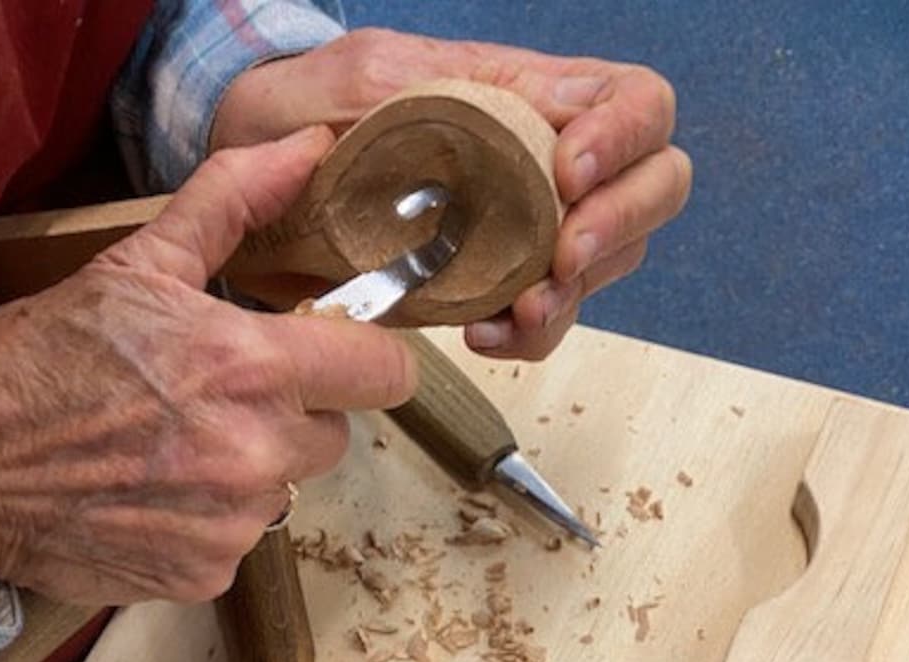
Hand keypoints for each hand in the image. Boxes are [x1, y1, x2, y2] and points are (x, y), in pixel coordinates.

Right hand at [0, 128, 415, 604]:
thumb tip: (304, 153)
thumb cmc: (41, 361)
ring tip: (174, 448)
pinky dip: (209, 523)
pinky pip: (240, 541)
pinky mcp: (204, 575)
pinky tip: (153, 496)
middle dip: (292, 414)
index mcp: (247, 368)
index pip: (382, 373)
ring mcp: (231, 524)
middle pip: (333, 436)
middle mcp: (253, 454)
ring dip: (250, 471)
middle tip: (220, 398)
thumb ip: (230, 206)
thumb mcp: (133, 266)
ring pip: (286, 491)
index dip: (372, 359)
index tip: (348, 356)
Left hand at [212, 30, 690, 359]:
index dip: (626, 138)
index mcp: (526, 92)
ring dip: (578, 294)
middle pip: (657, 181)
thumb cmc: (300, 114)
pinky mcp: (497, 284)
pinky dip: (530, 335)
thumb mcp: (355, 78)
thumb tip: (501, 117)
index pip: (635, 100)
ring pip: (610, 259)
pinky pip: (546, 317)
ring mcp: (529, 227)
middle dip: (621, 224)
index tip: (570, 173)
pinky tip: (486, 336)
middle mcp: (545, 159)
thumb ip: (428, 87)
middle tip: (563, 258)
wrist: (251, 180)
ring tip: (521, 312)